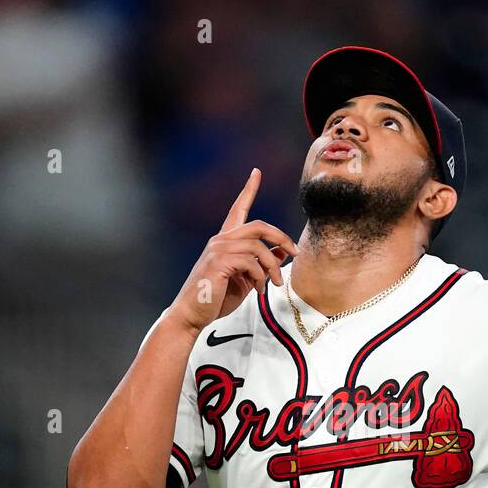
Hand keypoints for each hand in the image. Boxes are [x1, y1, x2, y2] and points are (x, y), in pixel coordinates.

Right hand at [168, 168, 297, 333]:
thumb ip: (262, 264)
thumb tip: (283, 251)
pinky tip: (259, 290)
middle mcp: (220, 240)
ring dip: (272, 267)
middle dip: (282, 237)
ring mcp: (218, 249)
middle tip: (295, 253)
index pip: (238, 209)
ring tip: (273, 285)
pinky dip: (261, 277)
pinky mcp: (218, 262)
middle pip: (259, 226)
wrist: (192, 315)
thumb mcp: (246, 280)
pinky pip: (251, 262)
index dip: (248, 190)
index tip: (256, 172)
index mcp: (225, 241)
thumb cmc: (216, 298)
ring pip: (259, 247)